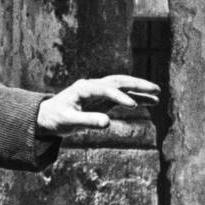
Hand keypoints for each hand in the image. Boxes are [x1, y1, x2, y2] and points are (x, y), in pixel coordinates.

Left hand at [35, 75, 160, 135]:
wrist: (47, 116)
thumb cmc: (55, 119)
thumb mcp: (68, 122)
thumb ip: (87, 121)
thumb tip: (107, 123)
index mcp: (83, 88)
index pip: (106, 89)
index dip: (119, 97)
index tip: (132, 106)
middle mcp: (93, 86)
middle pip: (119, 81)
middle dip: (137, 85)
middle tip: (155, 89)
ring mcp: (99, 92)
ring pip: (122, 86)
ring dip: (139, 90)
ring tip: (157, 95)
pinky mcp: (102, 100)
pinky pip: (122, 97)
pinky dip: (135, 99)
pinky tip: (149, 103)